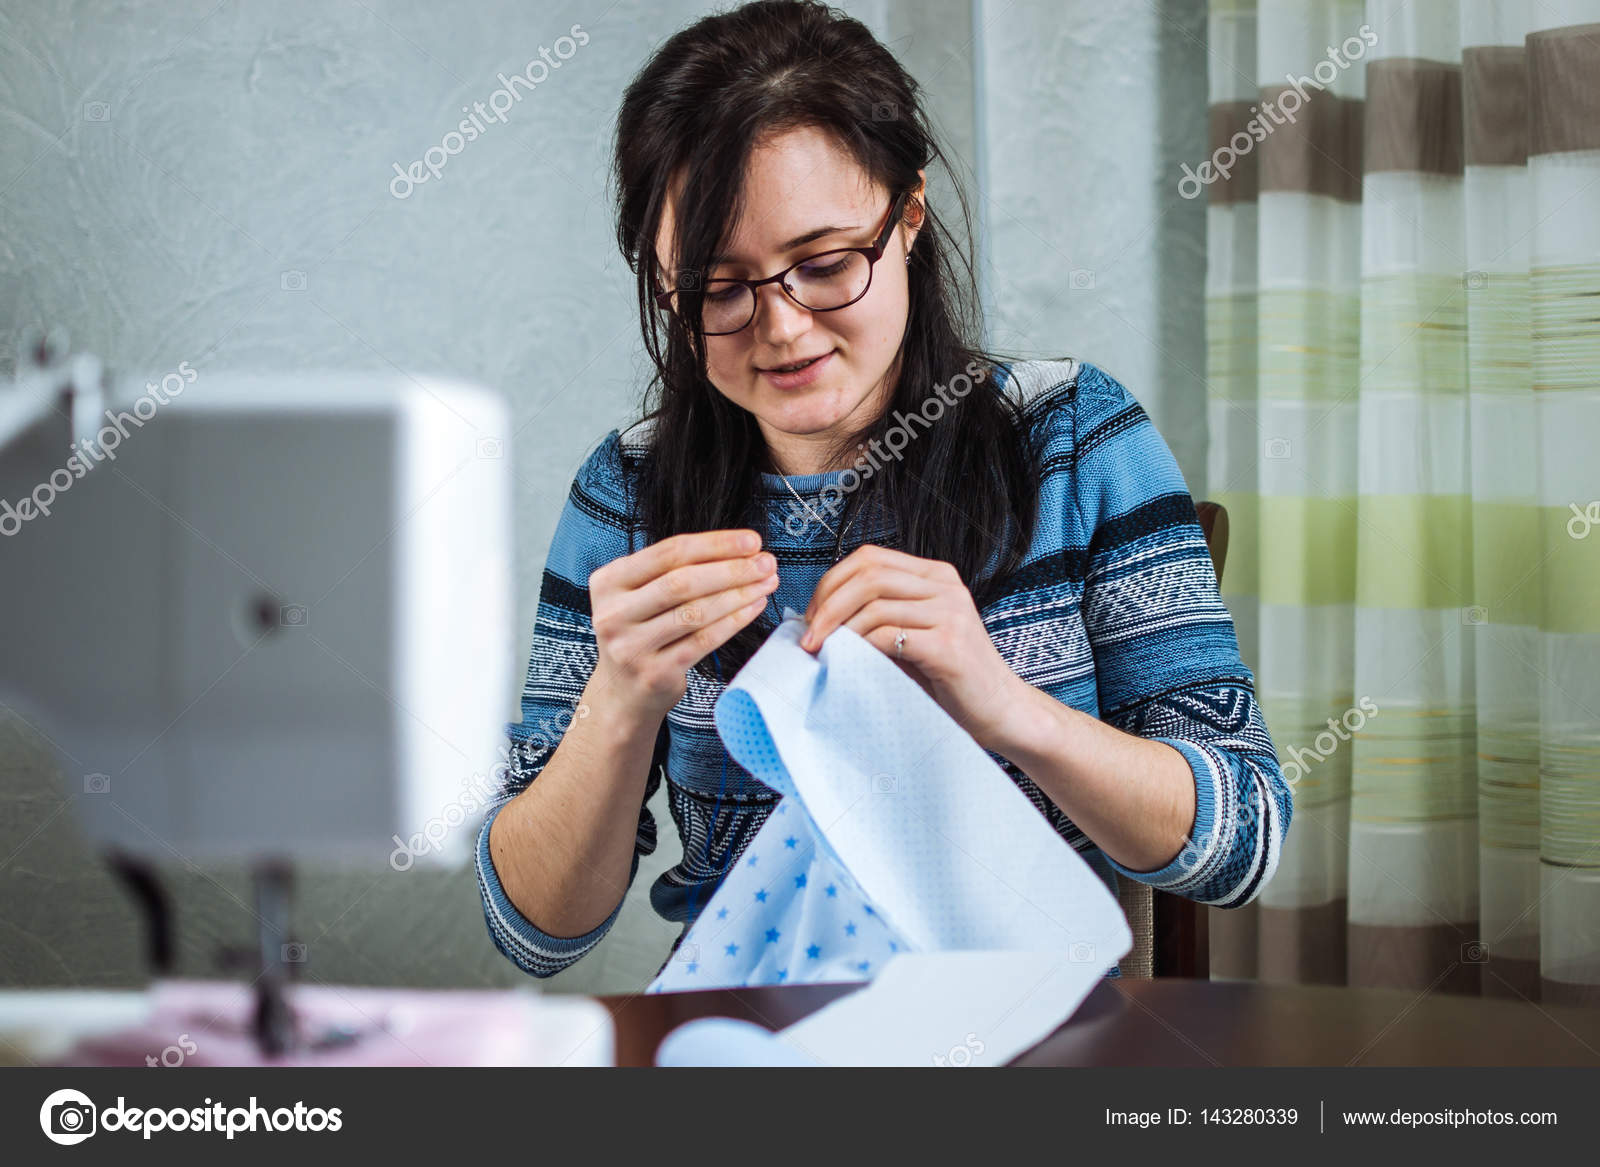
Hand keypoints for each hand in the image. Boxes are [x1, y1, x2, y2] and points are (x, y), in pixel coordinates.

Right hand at [588, 528, 778, 723]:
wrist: (621, 692)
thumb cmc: (640, 634)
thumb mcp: (639, 596)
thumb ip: (673, 571)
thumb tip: (738, 549)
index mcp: (608, 582)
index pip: (668, 553)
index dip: (715, 544)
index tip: (750, 540)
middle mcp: (613, 613)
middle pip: (682, 582)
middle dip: (732, 569)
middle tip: (766, 562)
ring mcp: (631, 646)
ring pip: (695, 612)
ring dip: (738, 594)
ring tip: (766, 583)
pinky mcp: (654, 673)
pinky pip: (703, 641)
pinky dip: (734, 622)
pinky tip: (753, 608)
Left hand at [799, 544, 1022, 746]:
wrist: (1000, 711)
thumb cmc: (949, 678)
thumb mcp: (913, 635)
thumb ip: (878, 618)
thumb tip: (817, 618)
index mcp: (936, 576)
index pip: (869, 558)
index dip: (831, 583)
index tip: (812, 615)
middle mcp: (946, 586)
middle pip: (868, 575)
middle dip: (827, 605)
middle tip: (809, 636)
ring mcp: (951, 613)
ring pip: (874, 604)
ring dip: (839, 630)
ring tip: (824, 653)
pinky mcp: (949, 645)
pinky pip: (889, 635)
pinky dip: (861, 648)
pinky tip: (851, 664)